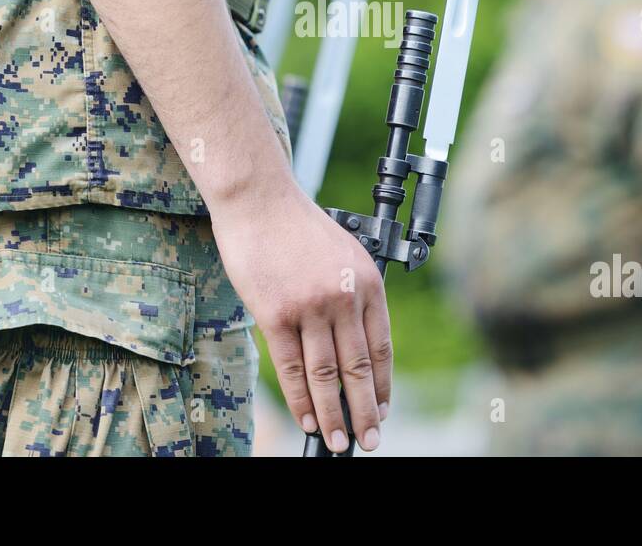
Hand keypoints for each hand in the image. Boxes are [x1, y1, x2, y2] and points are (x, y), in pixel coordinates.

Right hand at [212, 179, 391, 452]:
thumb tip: (354, 346)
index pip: (381, 349)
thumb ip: (353, 296)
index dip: (382, 387)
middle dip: (364, 412)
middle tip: (369, 441)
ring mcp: (311, 307)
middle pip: (358, 369)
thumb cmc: (296, 226)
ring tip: (336, 441)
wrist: (260, 200)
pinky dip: (299, 398)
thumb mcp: (344, 254)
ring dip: (332, 414)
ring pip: (326, 375)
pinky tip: (306, 418)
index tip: (382, 412)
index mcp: (369, 283)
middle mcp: (345, 297)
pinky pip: (291, 368)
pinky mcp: (276, 314)